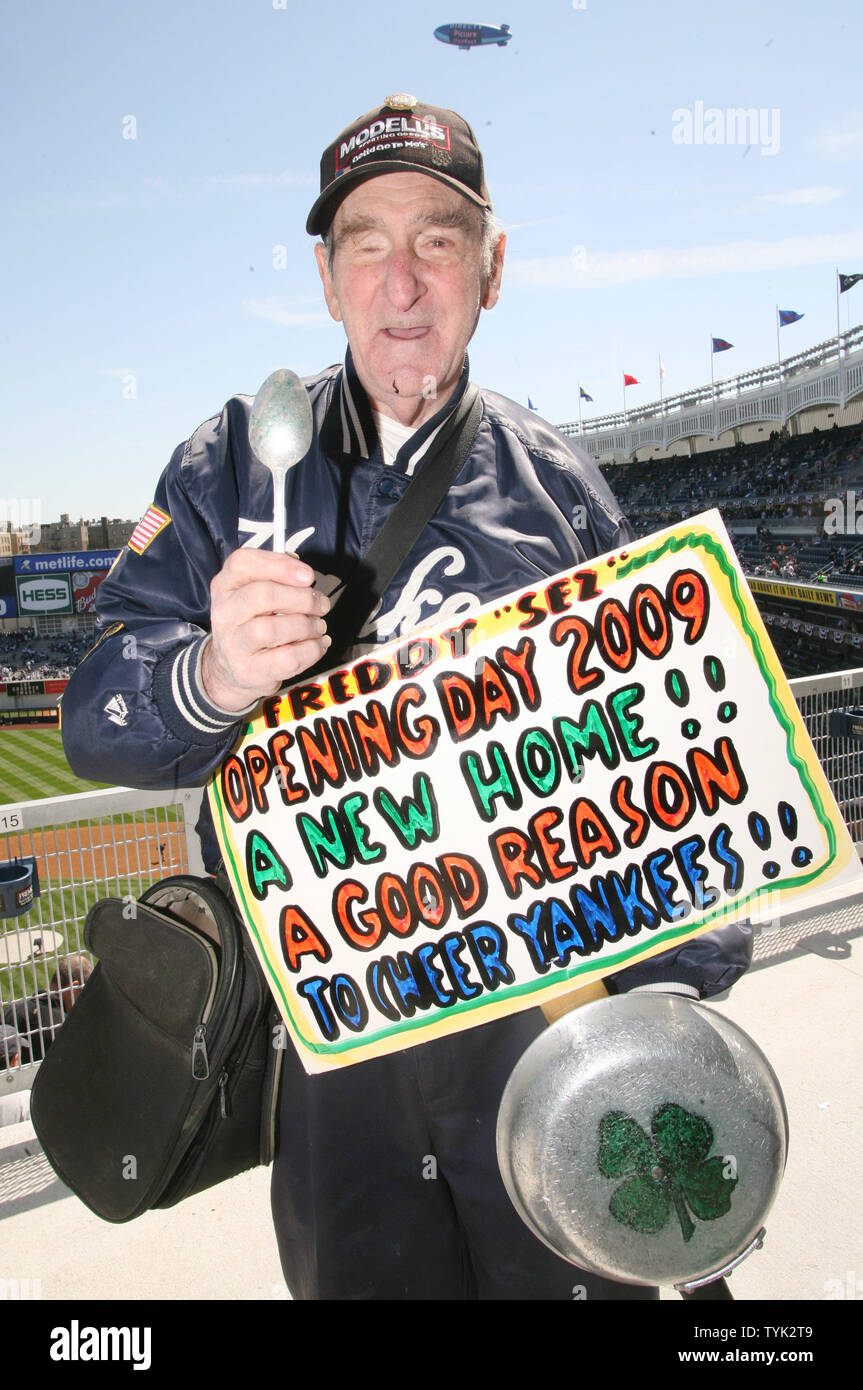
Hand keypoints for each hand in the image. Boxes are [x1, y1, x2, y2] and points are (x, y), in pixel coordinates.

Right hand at [201, 549, 330, 711]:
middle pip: (263, 595)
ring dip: (306, 625)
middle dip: (302, 598)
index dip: (280, 565)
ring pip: (272, 629)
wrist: (232, 669)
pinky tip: (316, 644)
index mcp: (225, 586)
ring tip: (317, 626)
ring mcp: (234, 644)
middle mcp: (225, 613)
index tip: (307, 575)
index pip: (242, 562)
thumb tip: (302, 573)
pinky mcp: (250, 671)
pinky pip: (287, 658)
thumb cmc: (251, 625)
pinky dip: (311, 650)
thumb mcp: (254, 594)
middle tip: (320, 604)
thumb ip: (276, 578)